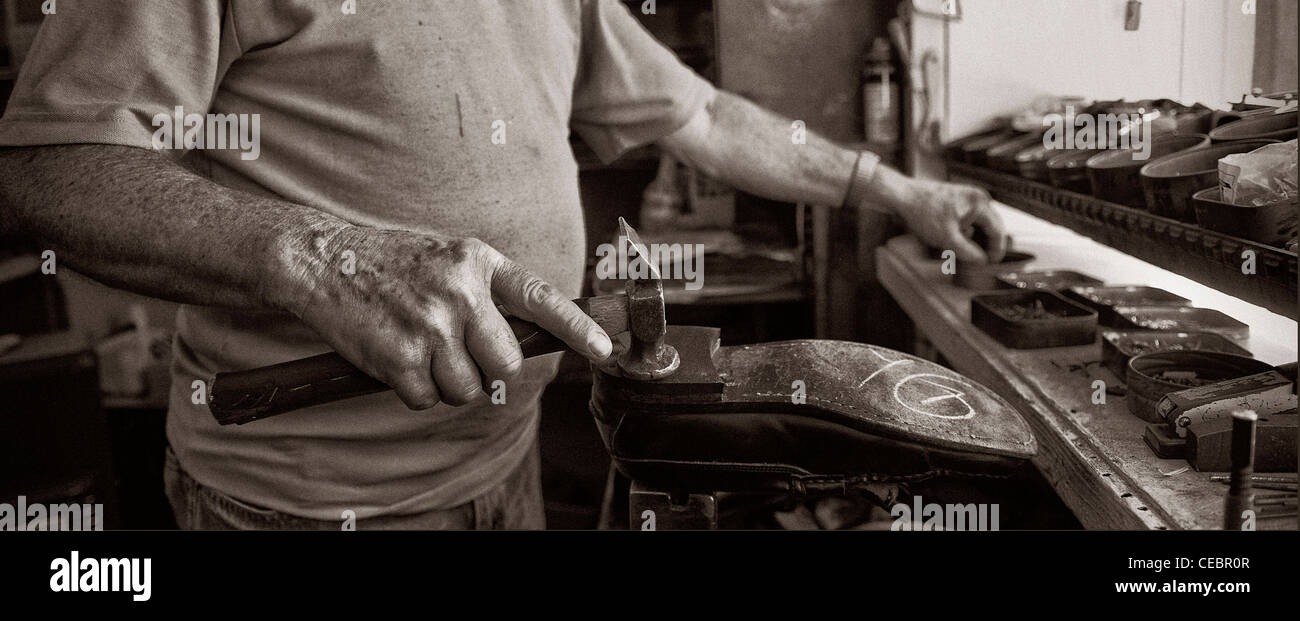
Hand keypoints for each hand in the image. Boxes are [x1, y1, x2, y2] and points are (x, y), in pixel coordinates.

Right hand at [273, 226, 611, 409]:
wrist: (321, 258)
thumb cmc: (389, 261)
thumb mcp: (447, 257)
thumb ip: (484, 290)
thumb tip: (517, 342)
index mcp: (478, 262)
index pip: (541, 298)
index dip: (576, 327)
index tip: (604, 348)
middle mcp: (461, 292)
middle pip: (506, 365)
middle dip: (485, 371)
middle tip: (455, 353)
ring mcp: (431, 325)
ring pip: (466, 389)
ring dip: (444, 383)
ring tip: (417, 349)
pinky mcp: (399, 356)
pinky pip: (426, 399)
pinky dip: (412, 390)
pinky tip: (394, 358)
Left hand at [872, 168, 1007, 262]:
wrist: (903, 196)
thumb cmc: (923, 212)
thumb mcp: (948, 239)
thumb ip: (968, 252)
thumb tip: (982, 261)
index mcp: (980, 204)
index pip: (998, 231)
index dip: (996, 250)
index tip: (992, 263)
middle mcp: (978, 197)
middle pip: (991, 226)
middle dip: (986, 244)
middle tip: (980, 261)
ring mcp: (968, 197)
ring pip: (979, 224)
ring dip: (975, 239)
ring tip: (965, 253)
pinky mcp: (958, 200)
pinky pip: (969, 219)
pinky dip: (966, 232)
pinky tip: (956, 242)